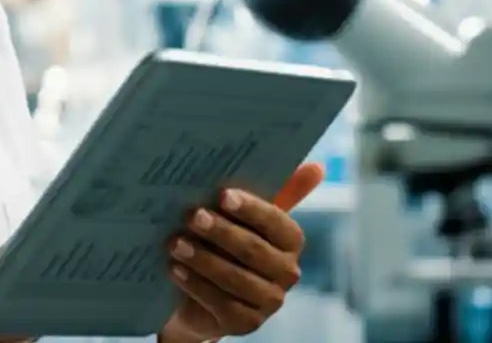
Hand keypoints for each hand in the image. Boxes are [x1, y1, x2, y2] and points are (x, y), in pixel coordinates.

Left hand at [159, 163, 324, 342]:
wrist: (199, 292)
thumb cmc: (223, 243)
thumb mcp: (240, 216)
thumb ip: (273, 190)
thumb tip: (316, 167)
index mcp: (290, 240)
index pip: (276, 222)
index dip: (251, 209)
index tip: (222, 194)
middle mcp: (287, 272)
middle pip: (254, 250)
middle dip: (220, 232)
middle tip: (191, 215)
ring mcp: (269, 301)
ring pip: (236, 278)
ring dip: (203, 259)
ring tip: (175, 242)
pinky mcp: (247, 324)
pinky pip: (222, 304)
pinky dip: (196, 285)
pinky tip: (175, 269)